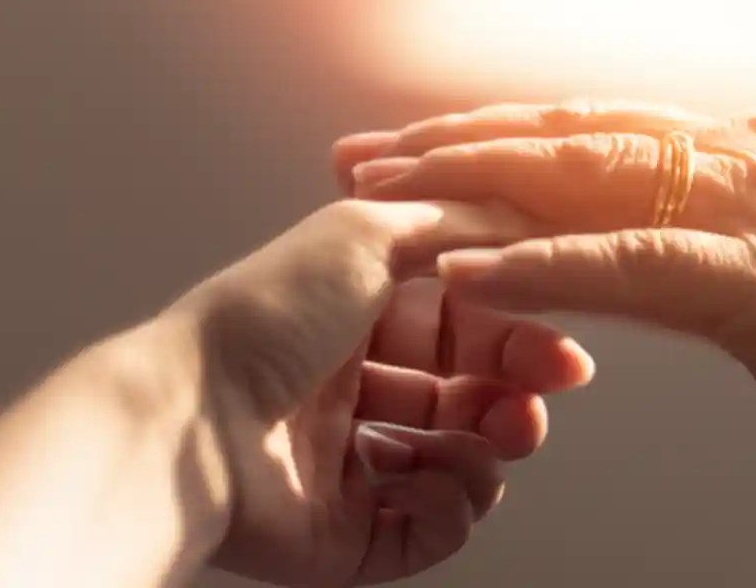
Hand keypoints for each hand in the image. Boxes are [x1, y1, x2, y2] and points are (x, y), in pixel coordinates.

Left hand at [170, 200, 593, 585]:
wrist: (191, 421)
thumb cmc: (268, 318)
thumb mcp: (367, 231)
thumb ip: (455, 219)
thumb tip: (524, 220)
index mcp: (360, 322)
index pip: (466, 335)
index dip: (519, 345)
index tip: (564, 359)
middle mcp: (357, 394)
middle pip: (473, 403)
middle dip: (515, 404)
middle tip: (529, 409)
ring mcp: (354, 469)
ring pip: (464, 468)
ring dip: (486, 453)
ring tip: (474, 441)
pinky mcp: (351, 535)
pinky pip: (432, 529)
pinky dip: (444, 505)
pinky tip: (415, 479)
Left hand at [333, 100, 755, 482]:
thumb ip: (741, 242)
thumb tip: (668, 254)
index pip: (610, 131)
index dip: (509, 136)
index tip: (430, 148)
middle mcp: (751, 157)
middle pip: (576, 134)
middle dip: (461, 142)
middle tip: (365, 151)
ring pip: (588, 179)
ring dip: (475, 185)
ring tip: (381, 191)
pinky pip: (632, 265)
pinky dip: (541, 265)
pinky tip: (466, 270)